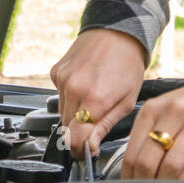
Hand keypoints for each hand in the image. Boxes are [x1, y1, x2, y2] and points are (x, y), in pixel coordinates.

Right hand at [50, 28, 146, 159]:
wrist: (117, 31)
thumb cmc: (127, 63)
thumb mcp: (127, 101)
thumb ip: (105, 126)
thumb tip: (91, 148)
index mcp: (94, 99)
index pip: (75, 140)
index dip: (81, 150)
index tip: (88, 151)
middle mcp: (73, 89)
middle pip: (67, 129)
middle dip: (80, 133)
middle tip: (96, 125)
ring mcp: (62, 80)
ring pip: (61, 114)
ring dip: (75, 115)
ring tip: (94, 101)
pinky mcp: (55, 72)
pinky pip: (59, 96)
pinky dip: (70, 98)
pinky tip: (85, 87)